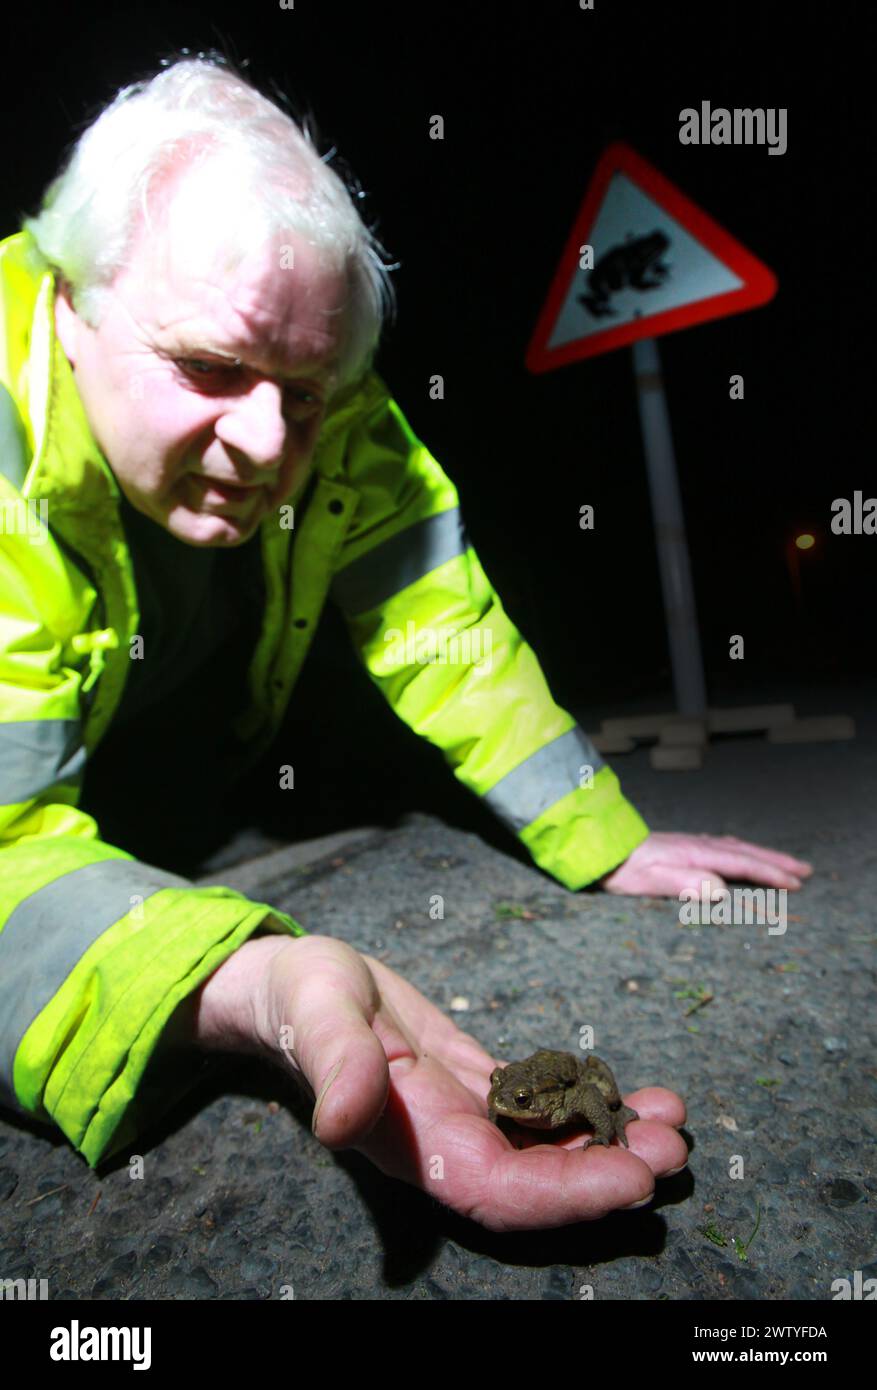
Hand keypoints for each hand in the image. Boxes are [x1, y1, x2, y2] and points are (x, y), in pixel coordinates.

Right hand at [259, 935, 687, 1231]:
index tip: (632, 1178)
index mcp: (409, 1139)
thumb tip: (341, 1125)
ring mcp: (468, 1118)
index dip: (564, 1195)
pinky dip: (592, 1106)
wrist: (297, 986)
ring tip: (672, 1122)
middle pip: (538, 1182)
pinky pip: (545, 1111)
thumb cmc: (301, 998)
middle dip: (608, 1174)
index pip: (497, 1189)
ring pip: (550, 1150)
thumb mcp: (315, 1014)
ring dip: (612, 1144)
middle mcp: (446, 1142)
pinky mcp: (480, 1088)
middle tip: (674, 1148)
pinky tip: (640, 1095)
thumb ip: (336, 1065)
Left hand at [597, 831, 812, 897]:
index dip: (770, 874)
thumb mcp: (649, 882)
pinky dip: (743, 851)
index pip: (741, 864)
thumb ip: (684, 884)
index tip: (795, 884)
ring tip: (785, 864)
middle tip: (806, 871)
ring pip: (736, 848)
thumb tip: (721, 889)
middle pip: (745, 852)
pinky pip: (723, 847)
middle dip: (776, 861)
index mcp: (695, 854)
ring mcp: (690, 844)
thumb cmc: (622, 870)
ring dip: (762, 855)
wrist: (600, 848)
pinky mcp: (682, 847)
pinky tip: (742, 855)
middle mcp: (697, 845)